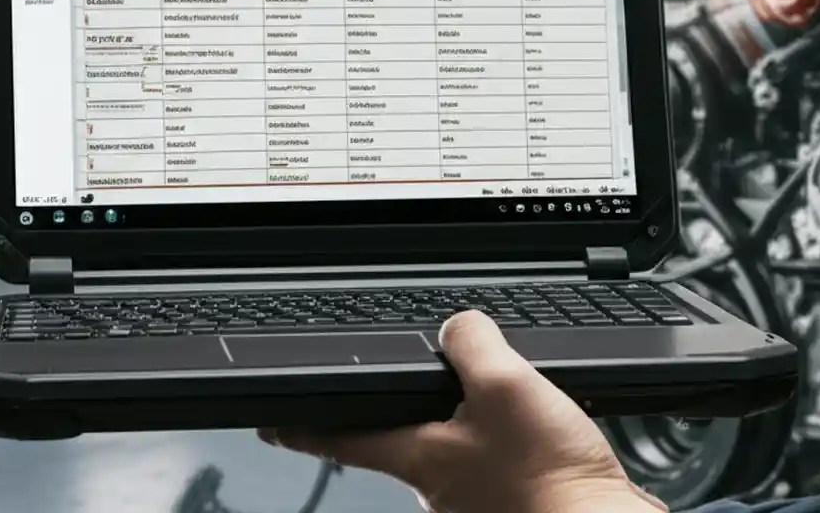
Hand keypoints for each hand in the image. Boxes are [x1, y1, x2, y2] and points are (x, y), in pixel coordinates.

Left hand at [258, 310, 666, 512]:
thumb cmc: (548, 479)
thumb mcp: (505, 385)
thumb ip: (472, 344)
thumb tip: (458, 325)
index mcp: (419, 457)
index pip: (341, 438)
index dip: (302, 426)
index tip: (272, 423)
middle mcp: (439, 485)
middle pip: (405, 440)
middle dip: (412, 411)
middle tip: (428, 386)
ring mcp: (475, 499)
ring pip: (457, 451)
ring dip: (473, 426)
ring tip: (511, 404)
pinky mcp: (514, 504)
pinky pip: (501, 464)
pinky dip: (513, 445)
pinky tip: (543, 434)